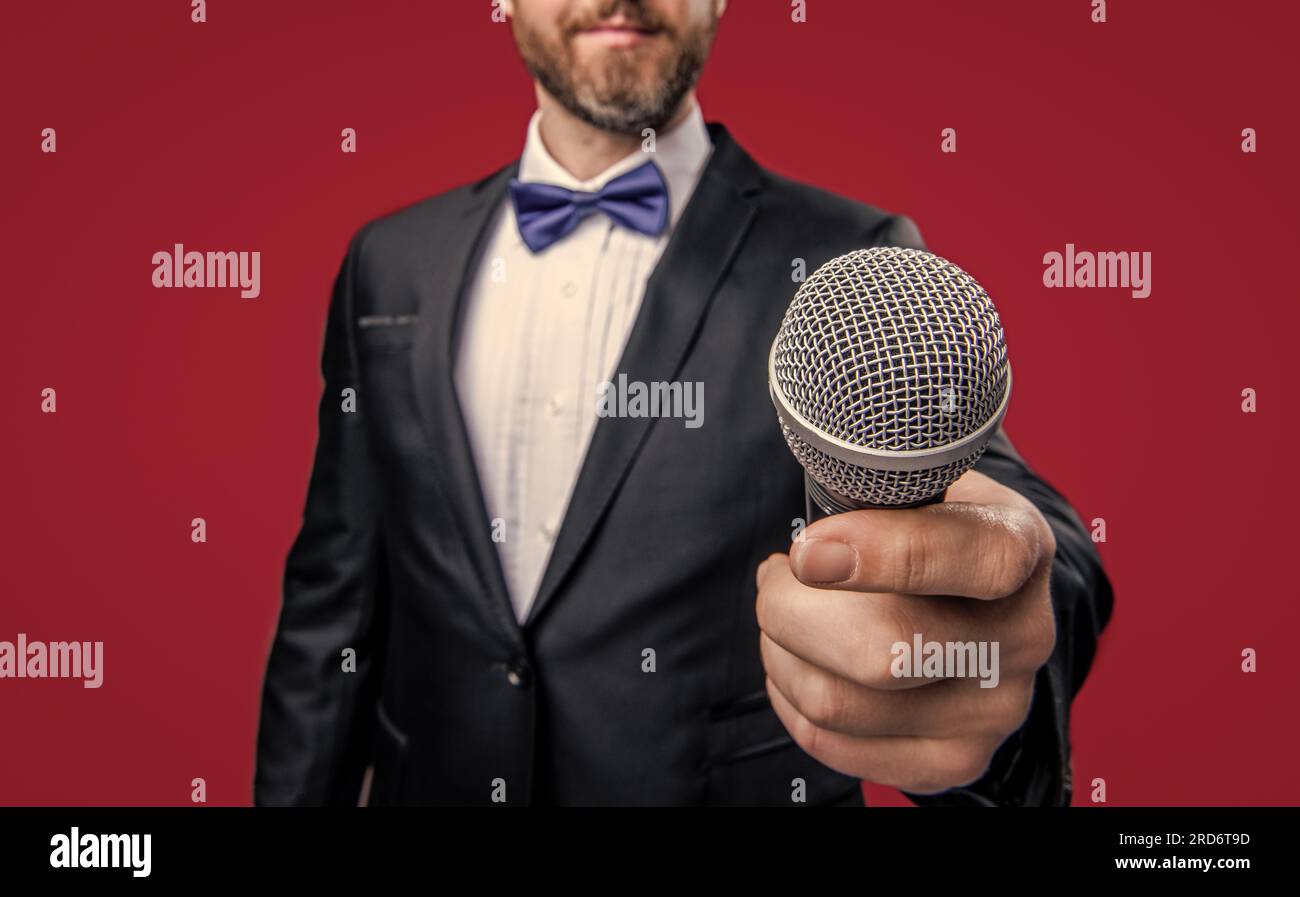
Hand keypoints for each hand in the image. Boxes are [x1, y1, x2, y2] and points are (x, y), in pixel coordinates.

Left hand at [755, 469, 1056, 793]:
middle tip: (779, 576)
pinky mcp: (954, 761)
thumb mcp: (923, 483)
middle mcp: (1023, 636)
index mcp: (1020, 546)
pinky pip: (831, 743)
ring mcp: (994, 710)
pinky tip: (798, 661)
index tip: (808, 550)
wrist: (971, 596)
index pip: (976, 560)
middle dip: (793, 609)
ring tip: (783, 614)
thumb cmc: (925, 526)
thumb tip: (816, 541)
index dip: (884, 555)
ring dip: (781, 652)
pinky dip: (789, 697)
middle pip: (884, 651)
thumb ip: (879, 494)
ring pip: (839, 703)